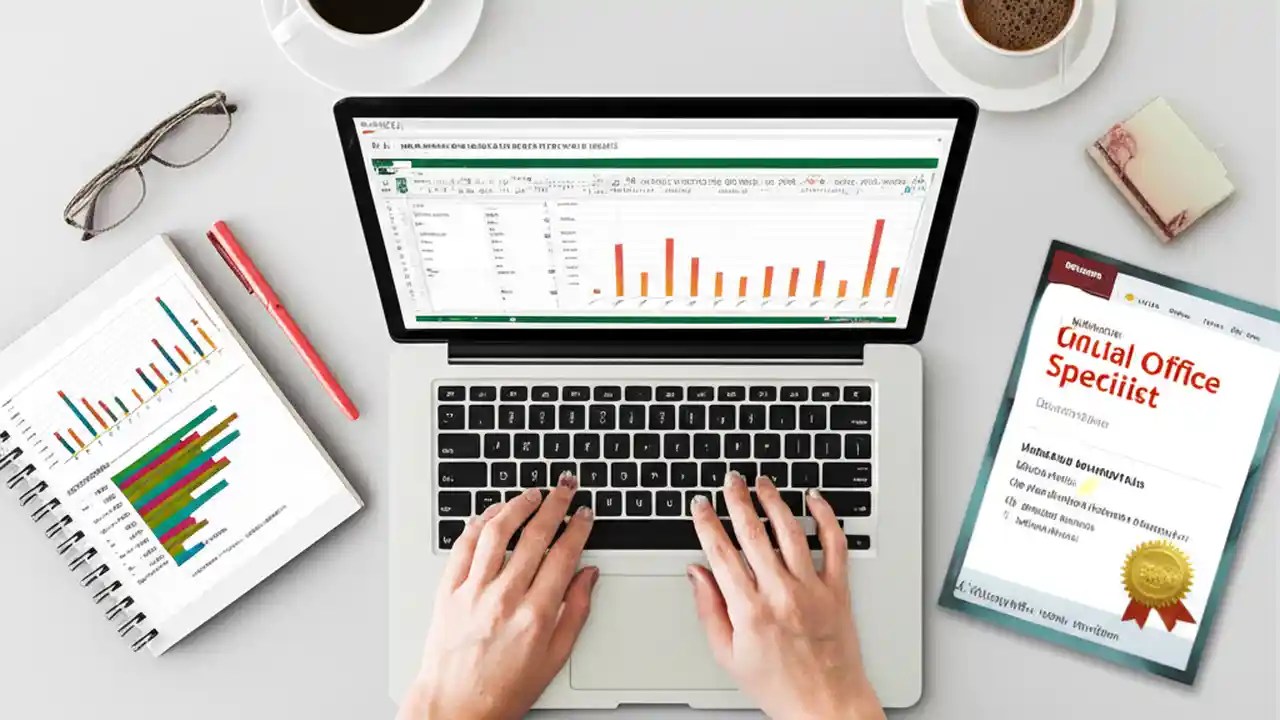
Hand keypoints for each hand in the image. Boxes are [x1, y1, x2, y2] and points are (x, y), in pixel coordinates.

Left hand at [399, 474, 597, 719]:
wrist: (455, 707)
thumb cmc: (503, 690)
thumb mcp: (555, 658)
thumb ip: (576, 611)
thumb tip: (588, 575)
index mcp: (536, 614)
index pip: (564, 555)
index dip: (579, 528)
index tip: (584, 514)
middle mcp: (504, 597)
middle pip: (535, 535)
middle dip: (555, 504)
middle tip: (565, 488)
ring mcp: (473, 591)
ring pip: (497, 532)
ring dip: (517, 505)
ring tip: (531, 493)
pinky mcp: (448, 591)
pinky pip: (463, 546)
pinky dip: (478, 523)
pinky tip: (491, 514)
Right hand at [688, 472, 883, 719]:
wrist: (827, 706)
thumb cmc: (779, 687)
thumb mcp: (728, 655)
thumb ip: (709, 610)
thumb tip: (697, 573)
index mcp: (749, 611)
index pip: (722, 553)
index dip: (707, 524)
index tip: (701, 505)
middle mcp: (780, 594)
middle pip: (754, 534)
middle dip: (737, 500)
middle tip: (730, 480)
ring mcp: (812, 590)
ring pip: (791, 531)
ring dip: (774, 501)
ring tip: (763, 483)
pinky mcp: (838, 590)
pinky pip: (835, 545)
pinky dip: (826, 518)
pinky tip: (814, 500)